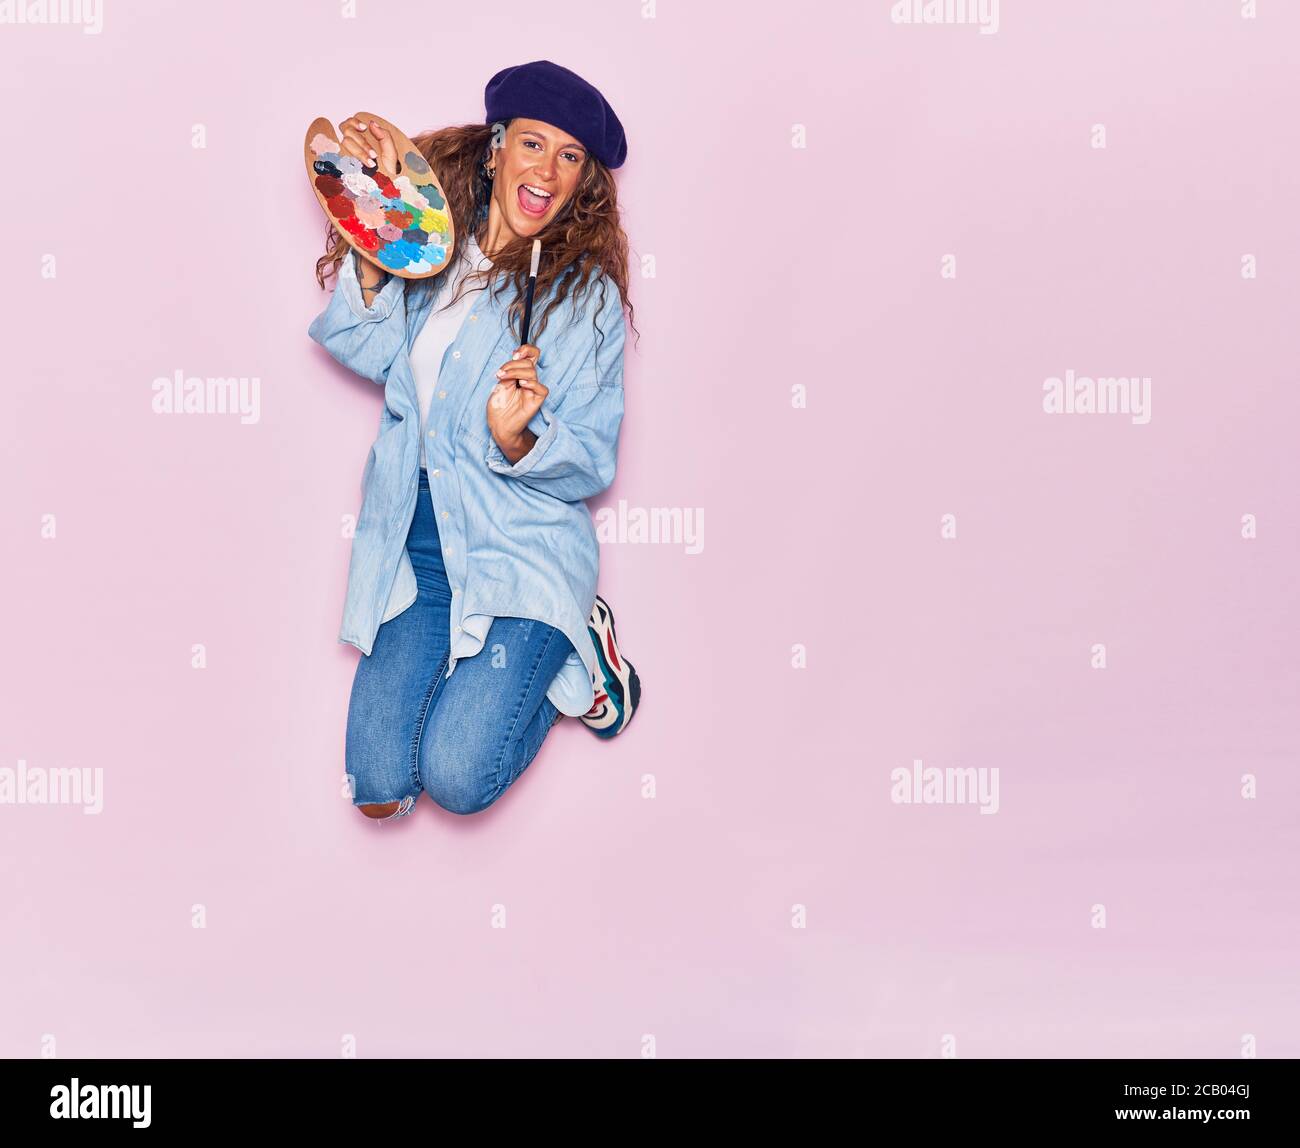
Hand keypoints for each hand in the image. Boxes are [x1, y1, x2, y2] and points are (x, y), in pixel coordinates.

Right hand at [336, 115, 397, 174]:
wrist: (389, 183)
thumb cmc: (389, 166)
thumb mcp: (390, 150)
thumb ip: (383, 135)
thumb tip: (371, 123)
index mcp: (362, 136)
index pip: (349, 123)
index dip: (354, 122)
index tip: (364, 128)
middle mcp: (353, 142)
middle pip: (347, 132)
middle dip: (361, 142)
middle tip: (374, 154)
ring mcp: (348, 152)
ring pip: (346, 143)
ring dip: (359, 152)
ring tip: (371, 163)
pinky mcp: (345, 163)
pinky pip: (342, 157)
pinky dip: (353, 159)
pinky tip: (365, 165)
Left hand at [487, 344, 546, 462]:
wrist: (498, 424)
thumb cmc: (498, 406)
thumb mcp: (500, 383)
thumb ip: (509, 371)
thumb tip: (516, 359)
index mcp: (521, 373)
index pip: (532, 355)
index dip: (526, 350)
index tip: (514, 353)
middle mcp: (528, 380)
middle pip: (530, 363)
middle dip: (513, 364)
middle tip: (500, 373)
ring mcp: (533, 390)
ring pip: (532, 373)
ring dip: (516, 372)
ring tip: (503, 378)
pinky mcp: (536, 401)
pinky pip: (542, 389)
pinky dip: (532, 384)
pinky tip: (521, 385)